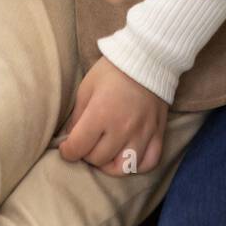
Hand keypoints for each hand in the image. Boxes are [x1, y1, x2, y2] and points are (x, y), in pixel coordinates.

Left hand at [56, 57, 168, 175]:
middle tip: (86, 144)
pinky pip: (149, 162)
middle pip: (98, 159)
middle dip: (87, 154)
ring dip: (109, 164)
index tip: (67, 148)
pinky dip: (137, 165)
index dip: (67, 151)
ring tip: (105, 154)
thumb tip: (71, 138)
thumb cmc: (112, 71)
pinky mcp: (158, 133)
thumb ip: (77, 116)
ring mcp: (142, 132)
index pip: (78, 147)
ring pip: (122, 168)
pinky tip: (128, 156)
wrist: (147, 57)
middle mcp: (122, 127)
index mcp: (101, 113)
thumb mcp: (87, 87)